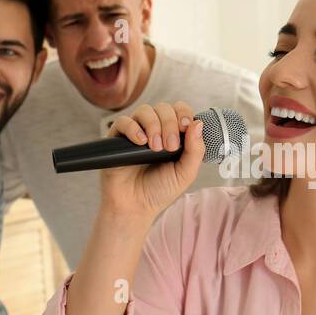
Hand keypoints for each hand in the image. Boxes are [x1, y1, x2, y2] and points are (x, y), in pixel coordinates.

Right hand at [100, 101, 205, 221]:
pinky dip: (133, 128)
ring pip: (145, 110)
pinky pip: (123, 121)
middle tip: (170, 147)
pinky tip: (140, 142)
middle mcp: (154, 130)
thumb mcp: (186, 173)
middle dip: (170, 124)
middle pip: (163, 108)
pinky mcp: (117, 139)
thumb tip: (198, 123)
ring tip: (154, 148)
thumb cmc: (160, 190)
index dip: (184, 114)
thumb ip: (196, 150)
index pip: (179, 110)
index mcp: (172, 134)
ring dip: (154, 125)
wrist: (135, 206)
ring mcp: (136, 132)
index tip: (185, 128)